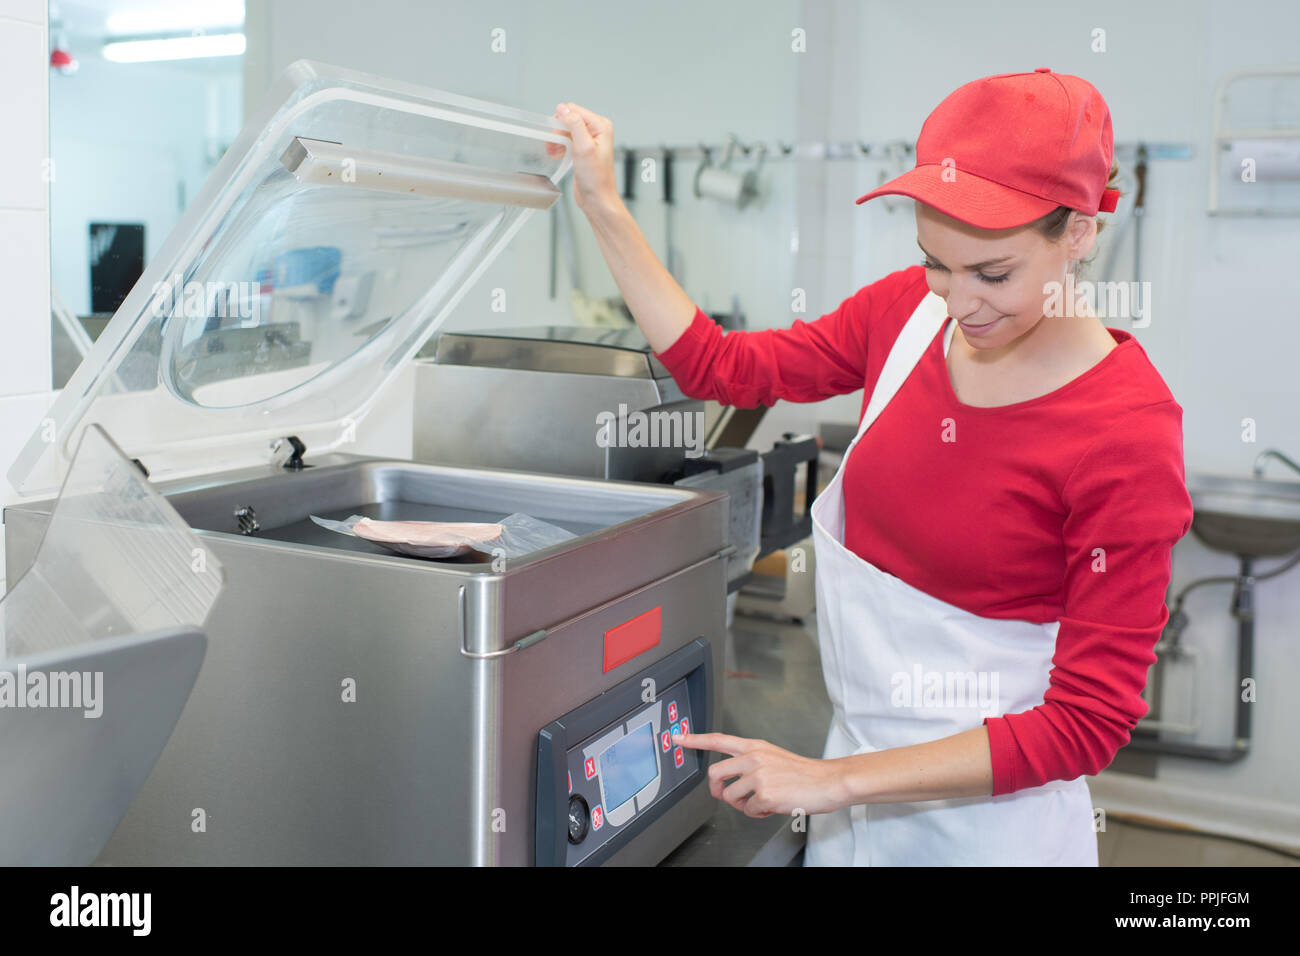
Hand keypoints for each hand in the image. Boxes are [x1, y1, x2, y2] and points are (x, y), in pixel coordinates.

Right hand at [547, 102, 620, 217]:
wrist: (596, 199)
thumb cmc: (596, 178)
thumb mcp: (584, 147)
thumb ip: (574, 125)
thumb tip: (563, 109)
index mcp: (601, 126)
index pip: (574, 111)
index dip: (562, 121)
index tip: (555, 134)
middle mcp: (596, 130)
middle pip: (568, 119)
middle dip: (558, 131)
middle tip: (553, 146)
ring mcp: (589, 140)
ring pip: (565, 130)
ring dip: (556, 140)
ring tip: (553, 152)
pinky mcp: (582, 149)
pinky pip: (566, 140)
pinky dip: (559, 146)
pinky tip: (557, 155)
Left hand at [674, 732, 847, 817]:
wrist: (828, 781)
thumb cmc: (804, 773)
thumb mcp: (773, 757)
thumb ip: (749, 763)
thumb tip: (732, 782)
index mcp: (755, 746)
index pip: (718, 739)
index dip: (694, 739)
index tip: (677, 738)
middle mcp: (753, 757)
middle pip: (715, 773)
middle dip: (717, 789)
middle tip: (728, 796)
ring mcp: (758, 775)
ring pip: (729, 796)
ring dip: (742, 804)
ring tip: (762, 801)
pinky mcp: (765, 794)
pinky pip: (747, 810)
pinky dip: (758, 813)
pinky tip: (772, 806)